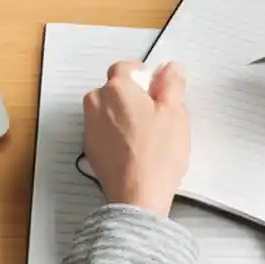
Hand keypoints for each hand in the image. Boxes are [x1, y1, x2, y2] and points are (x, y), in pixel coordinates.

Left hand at [82, 61, 189, 215]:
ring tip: (147, 135)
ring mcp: (90, 126)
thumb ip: (172, 83)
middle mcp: (96, 103)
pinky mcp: (90, 147)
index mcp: (116, 88)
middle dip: (134, 96)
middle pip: (115, 89)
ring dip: (124, 114)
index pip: (125, 67)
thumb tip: (171, 67)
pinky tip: (135, 148)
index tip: (157, 89)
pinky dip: (117, 133)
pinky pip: (104, 130)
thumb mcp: (174, 112)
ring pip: (108, 109)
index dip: (143, 75)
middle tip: (156, 115)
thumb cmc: (157, 155)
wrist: (137, 196)